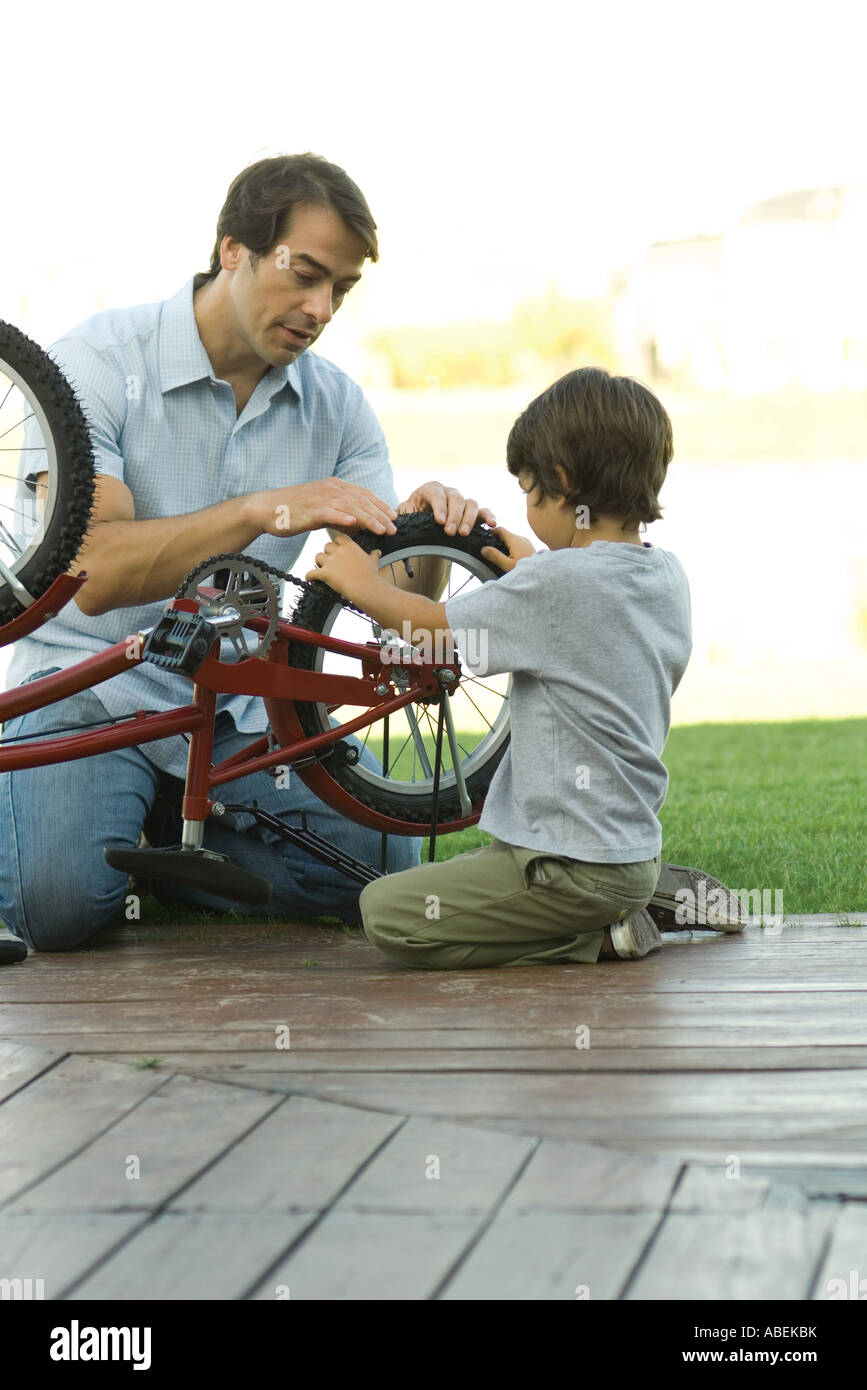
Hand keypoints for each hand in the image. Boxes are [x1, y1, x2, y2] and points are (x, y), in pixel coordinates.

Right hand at [254, 480, 397, 537]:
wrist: (267, 508)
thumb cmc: (294, 511)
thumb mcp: (322, 511)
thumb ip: (340, 516)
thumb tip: (357, 524)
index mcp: (334, 486)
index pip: (363, 494)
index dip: (380, 505)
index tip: (393, 517)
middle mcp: (330, 489)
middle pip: (361, 500)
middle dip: (379, 514)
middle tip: (393, 527)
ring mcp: (319, 498)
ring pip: (349, 507)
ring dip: (367, 518)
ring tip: (381, 528)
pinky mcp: (309, 510)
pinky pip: (328, 512)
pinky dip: (341, 516)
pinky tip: (353, 522)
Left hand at [305, 533, 381, 596]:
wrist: (366, 587)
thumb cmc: (370, 575)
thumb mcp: (373, 562)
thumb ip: (373, 555)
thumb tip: (377, 552)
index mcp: (350, 546)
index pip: (339, 538)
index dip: (338, 544)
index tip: (339, 549)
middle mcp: (338, 551)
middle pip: (327, 546)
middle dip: (328, 553)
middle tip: (331, 560)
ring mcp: (330, 562)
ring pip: (318, 556)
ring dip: (319, 562)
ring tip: (322, 568)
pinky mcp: (324, 573)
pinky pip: (312, 573)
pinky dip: (309, 576)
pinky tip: (309, 578)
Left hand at [396, 481, 495, 535]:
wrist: (423, 524)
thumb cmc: (413, 517)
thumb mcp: (404, 513)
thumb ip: (402, 512)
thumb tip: (399, 515)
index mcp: (431, 489)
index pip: (436, 493)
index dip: (439, 506)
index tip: (439, 521)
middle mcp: (449, 492)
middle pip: (456, 498)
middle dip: (454, 515)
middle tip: (450, 532)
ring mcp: (462, 501)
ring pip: (470, 503)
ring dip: (468, 519)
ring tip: (463, 534)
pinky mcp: (473, 512)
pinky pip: (483, 511)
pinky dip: (489, 516)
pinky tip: (492, 525)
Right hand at [480, 526, 536, 572]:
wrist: (543, 576)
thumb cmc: (527, 572)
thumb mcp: (507, 565)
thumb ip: (495, 556)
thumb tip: (484, 549)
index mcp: (515, 540)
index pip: (500, 529)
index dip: (491, 532)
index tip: (485, 537)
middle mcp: (522, 539)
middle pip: (506, 535)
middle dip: (497, 541)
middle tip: (490, 550)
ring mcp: (527, 543)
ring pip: (512, 540)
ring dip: (505, 546)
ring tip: (500, 557)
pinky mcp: (530, 548)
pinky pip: (518, 545)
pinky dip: (512, 549)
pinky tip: (511, 559)